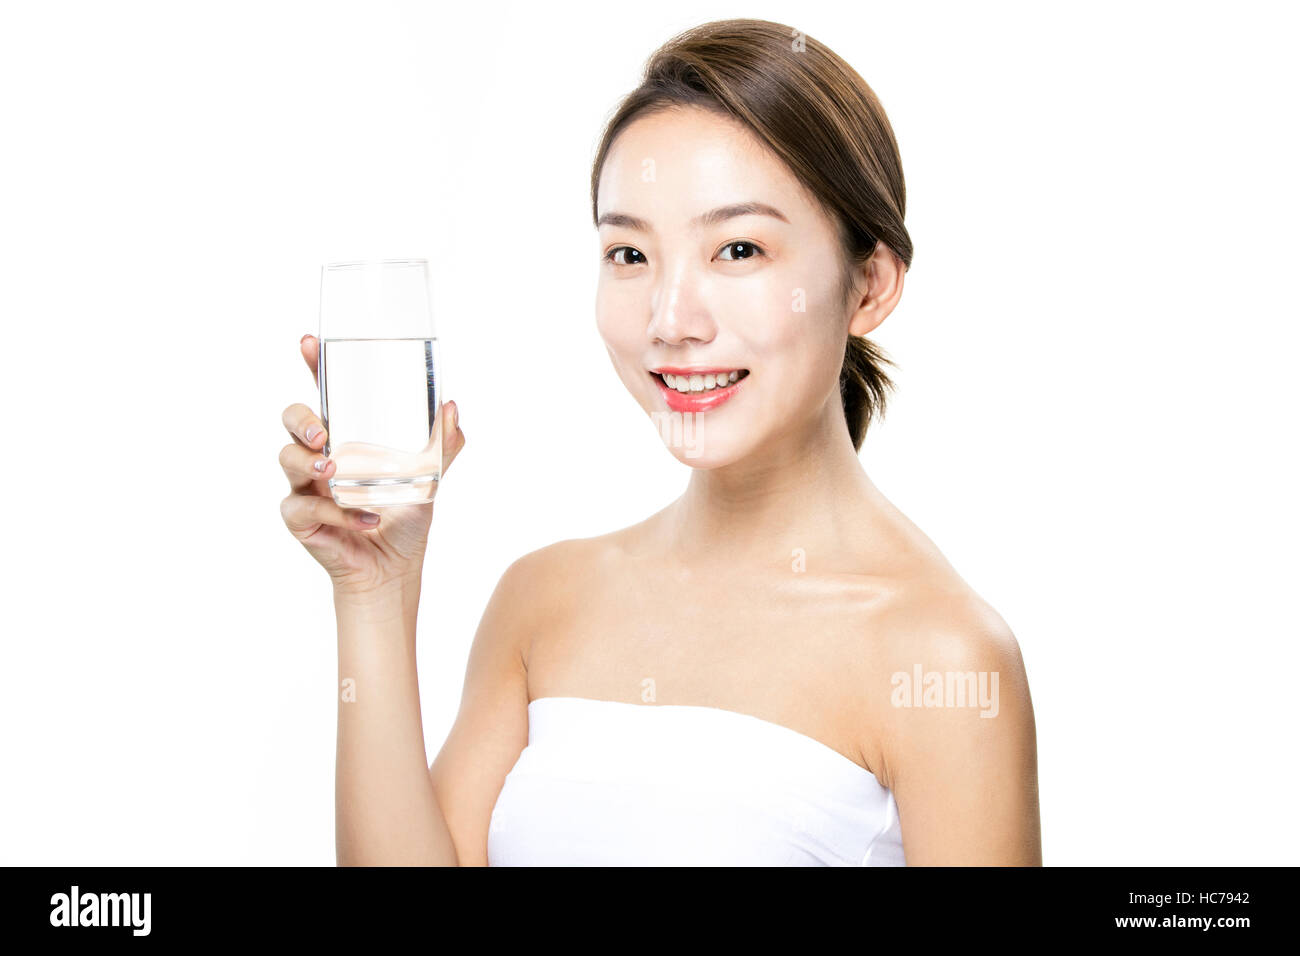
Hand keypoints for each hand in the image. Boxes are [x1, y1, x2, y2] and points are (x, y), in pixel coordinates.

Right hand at [278, 333, 465, 594]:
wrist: (394, 569)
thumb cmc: (404, 517)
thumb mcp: (430, 478)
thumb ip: (442, 445)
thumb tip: (450, 407)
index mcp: (347, 438)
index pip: (325, 395)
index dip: (313, 366)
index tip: (309, 343)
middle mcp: (321, 457)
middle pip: (292, 421)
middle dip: (301, 420)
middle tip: (323, 434)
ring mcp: (306, 487)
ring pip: (288, 460)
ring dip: (310, 463)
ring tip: (334, 471)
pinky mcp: (301, 519)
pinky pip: (306, 508)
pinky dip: (337, 513)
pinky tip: (365, 519)